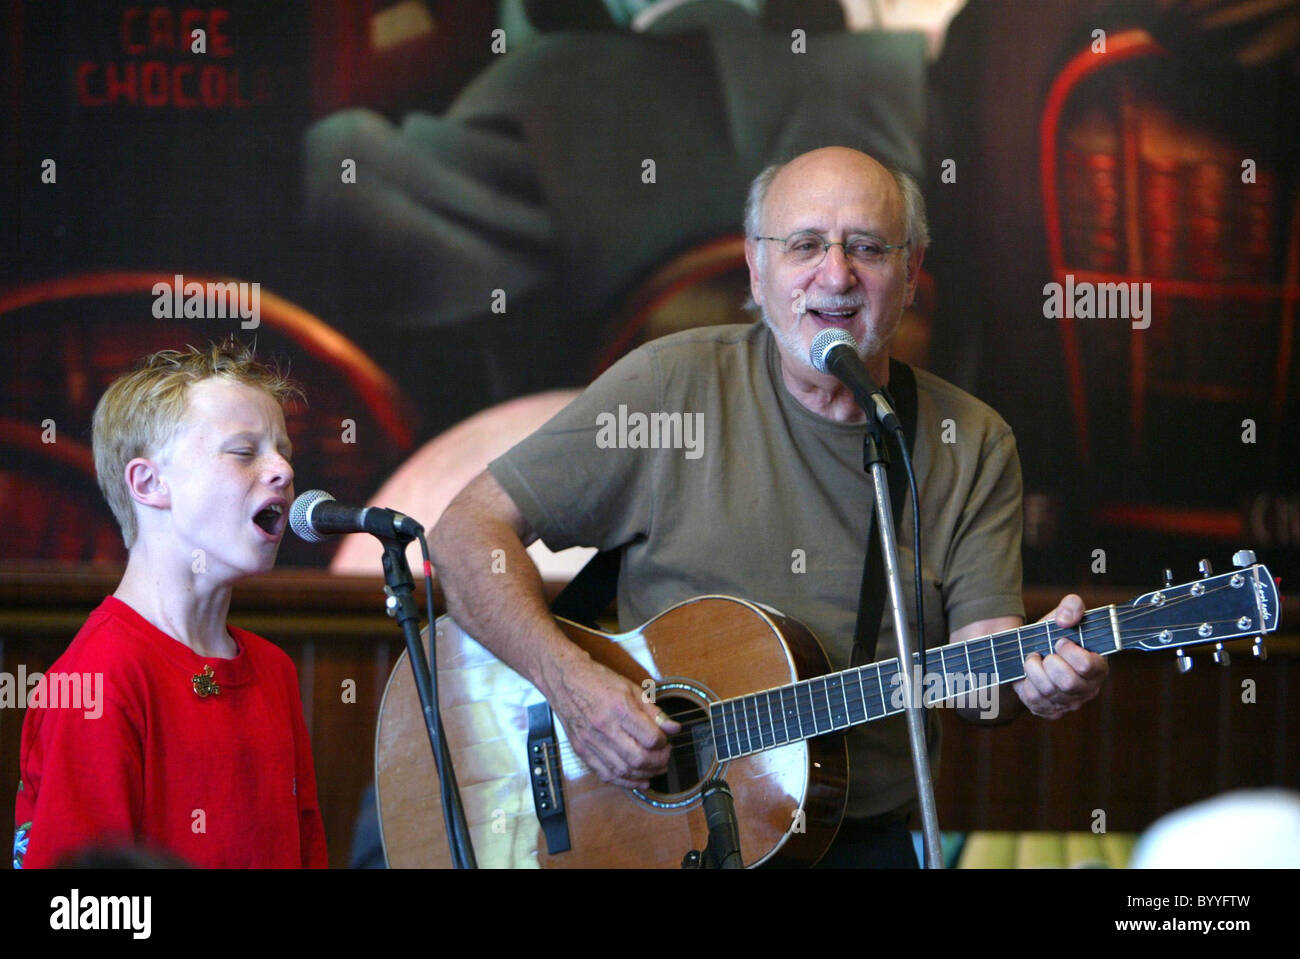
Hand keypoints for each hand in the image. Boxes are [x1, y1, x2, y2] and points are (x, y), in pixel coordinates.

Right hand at [542, 655, 681, 788]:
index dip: (664, 743)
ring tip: (655, 770)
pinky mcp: (581, 749)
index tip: (666, 740)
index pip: (650, 738)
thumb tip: (673, 729)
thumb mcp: (631, 688)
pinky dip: (623, 781)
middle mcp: (604, 727)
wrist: (564, 679)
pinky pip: (604, 774)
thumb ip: (653, 711)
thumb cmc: (598, 680)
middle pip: (638, 758)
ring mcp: (590, 741)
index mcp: (619, 708)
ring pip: (622, 770)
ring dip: (644, 775)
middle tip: (665, 758)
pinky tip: (636, 780)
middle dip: (658, 763)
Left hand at [1013, 594, 1107, 718]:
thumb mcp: (1064, 614)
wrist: (1030, 647)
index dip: (1069, 651)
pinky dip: (1026, 683)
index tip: (1059, 641)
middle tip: (1046, 653)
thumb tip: (1065, 619)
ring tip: (1034, 659)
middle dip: (1050, 662)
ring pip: (1048, 691)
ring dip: (1034, 669)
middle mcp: (1088, 689)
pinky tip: (1030, 673)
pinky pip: (1034, 701)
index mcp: (1099, 666)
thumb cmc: (1054, 633)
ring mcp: (1069, 703)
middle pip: (1068, 683)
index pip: (1088, 666)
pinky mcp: (1049, 711)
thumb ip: (1072, 606)